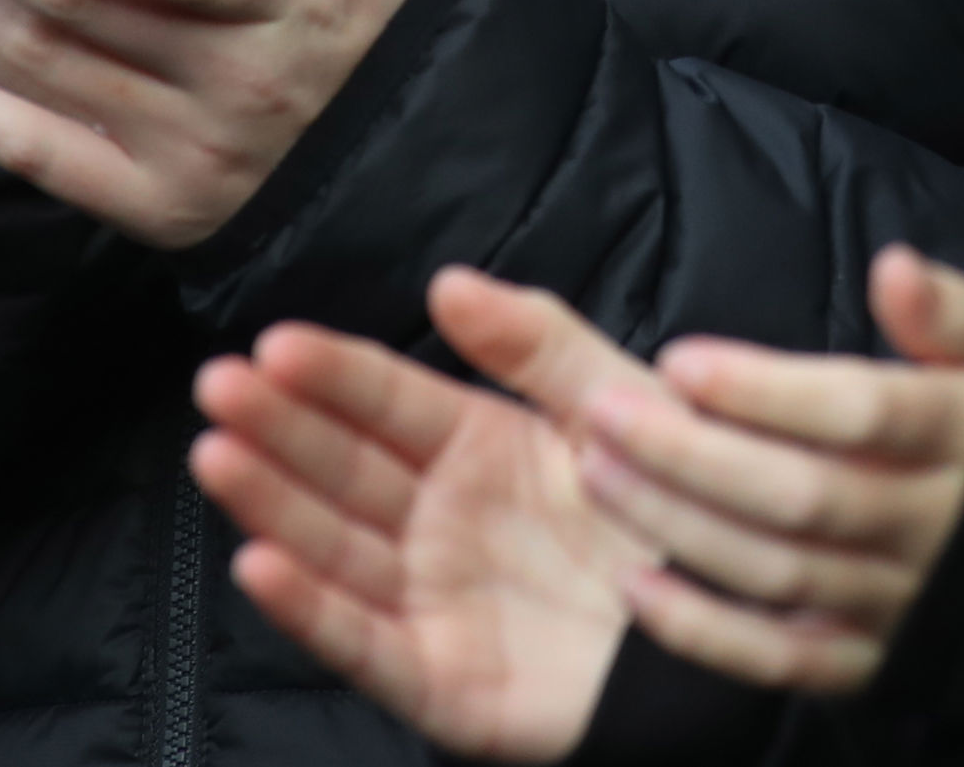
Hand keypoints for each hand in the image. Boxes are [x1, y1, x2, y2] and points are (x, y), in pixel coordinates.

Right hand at [193, 295, 662, 757]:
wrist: (743, 629)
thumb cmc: (684, 514)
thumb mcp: (616, 406)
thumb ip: (539, 344)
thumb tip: (449, 281)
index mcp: (479, 447)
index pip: (386, 401)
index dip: (331, 373)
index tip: (273, 343)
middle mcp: (443, 521)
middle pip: (343, 468)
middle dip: (277, 428)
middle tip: (220, 386)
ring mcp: (437, 602)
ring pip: (335, 547)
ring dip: (272, 504)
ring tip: (219, 457)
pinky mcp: (445, 683)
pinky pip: (366, 644)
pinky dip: (310, 609)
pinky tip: (261, 563)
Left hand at [562, 245, 963, 687]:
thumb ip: (952, 311)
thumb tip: (895, 268)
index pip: (861, 413)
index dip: (768, 391)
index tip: (679, 359)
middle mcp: (933, 526)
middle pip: (804, 495)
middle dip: (694, 455)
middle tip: (604, 412)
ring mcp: (905, 602)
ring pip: (783, 572)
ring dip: (681, 527)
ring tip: (598, 471)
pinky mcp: (880, 662)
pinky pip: (787, 661)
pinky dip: (708, 634)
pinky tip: (636, 587)